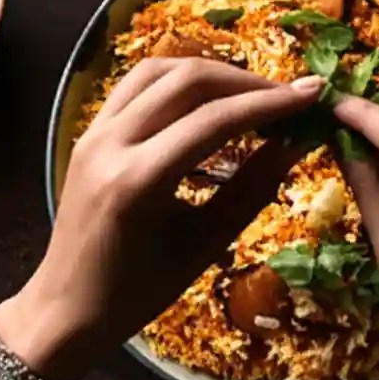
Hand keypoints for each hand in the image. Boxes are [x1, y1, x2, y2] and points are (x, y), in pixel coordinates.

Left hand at [0, 59, 322, 379]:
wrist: (66, 309)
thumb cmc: (137, 292)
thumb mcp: (204, 244)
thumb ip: (252, 189)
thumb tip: (296, 142)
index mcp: (137, 180)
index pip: (214, 120)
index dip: (269, 103)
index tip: (312, 95)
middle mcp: (110, 143)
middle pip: (187, 81)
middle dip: (245, 82)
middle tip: (288, 97)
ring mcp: (93, 132)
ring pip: (159, 71)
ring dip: (211, 74)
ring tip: (252, 95)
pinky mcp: (89, 132)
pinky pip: (137, 86)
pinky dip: (178, 82)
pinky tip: (209, 99)